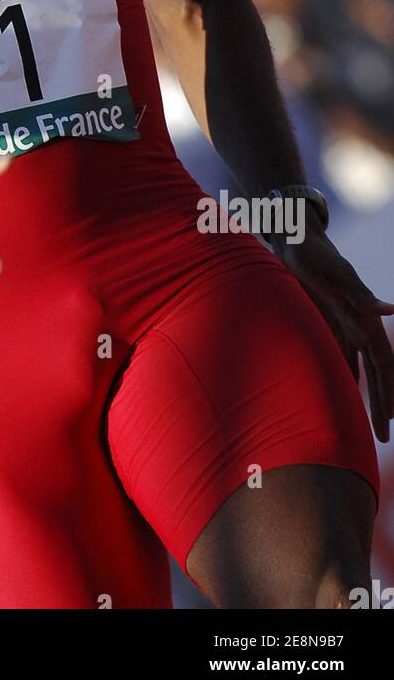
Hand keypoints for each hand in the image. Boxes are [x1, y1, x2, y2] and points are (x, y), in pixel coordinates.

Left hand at [271, 220, 393, 441]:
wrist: (295, 241)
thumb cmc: (315, 255)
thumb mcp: (337, 272)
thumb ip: (361, 294)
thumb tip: (392, 310)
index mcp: (364, 317)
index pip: (383, 361)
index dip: (388, 389)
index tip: (390, 418)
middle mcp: (358, 324)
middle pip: (375, 371)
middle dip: (381, 403)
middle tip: (383, 438)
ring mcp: (343, 324)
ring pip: (359, 369)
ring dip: (365, 397)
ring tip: (370, 428)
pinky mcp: (326, 322)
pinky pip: (340, 358)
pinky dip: (344, 378)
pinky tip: (342, 397)